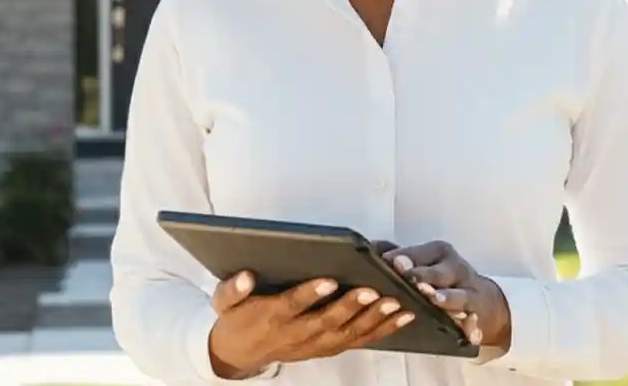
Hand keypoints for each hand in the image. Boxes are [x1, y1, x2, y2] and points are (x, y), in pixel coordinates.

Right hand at [206, 271, 416, 378]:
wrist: (240, 352)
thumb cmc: (237, 319)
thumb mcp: (224, 302)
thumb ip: (232, 288)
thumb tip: (245, 276)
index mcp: (272, 317)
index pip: (292, 306)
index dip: (310, 295)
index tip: (328, 280)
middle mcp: (296, 334)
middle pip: (327, 322)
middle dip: (350, 307)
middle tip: (371, 290)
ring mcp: (314, 344)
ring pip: (348, 335)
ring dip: (373, 320)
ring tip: (396, 303)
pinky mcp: (328, 347)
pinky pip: (358, 341)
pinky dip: (382, 330)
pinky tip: (402, 316)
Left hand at [379, 240, 511, 349]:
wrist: (483, 300)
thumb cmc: (441, 278)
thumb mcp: (423, 262)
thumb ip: (397, 254)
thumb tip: (370, 246)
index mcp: (438, 252)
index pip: (419, 253)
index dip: (404, 257)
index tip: (388, 261)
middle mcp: (455, 268)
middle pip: (440, 272)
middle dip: (425, 275)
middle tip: (411, 279)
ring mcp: (469, 291)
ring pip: (459, 295)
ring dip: (448, 298)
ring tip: (436, 300)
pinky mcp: (478, 314)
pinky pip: (475, 321)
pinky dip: (472, 327)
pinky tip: (469, 332)